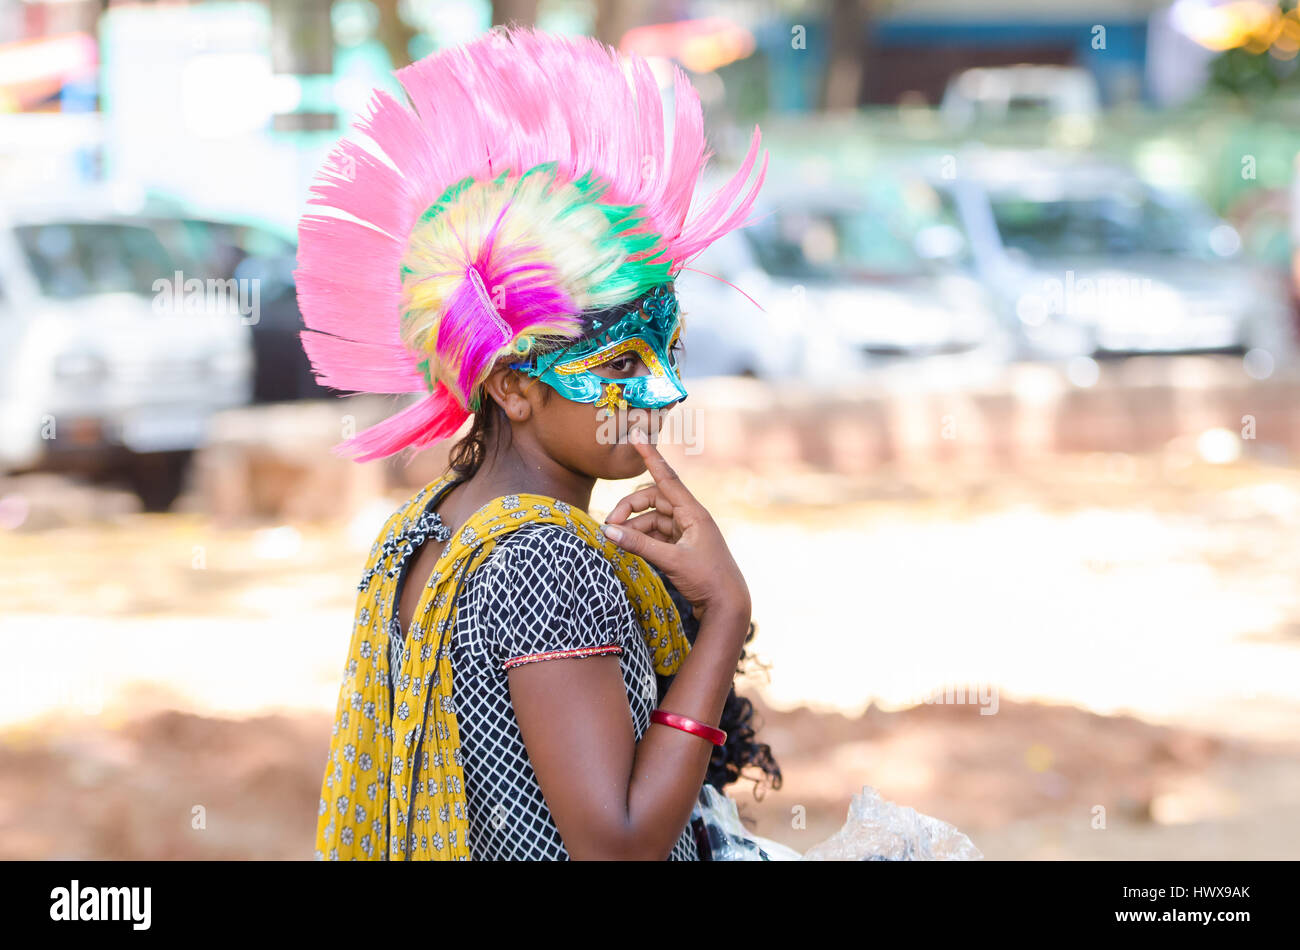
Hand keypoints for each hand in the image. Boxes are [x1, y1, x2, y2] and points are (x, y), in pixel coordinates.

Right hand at [601, 429, 750, 620]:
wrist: (727, 607)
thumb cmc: (707, 580)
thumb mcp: (671, 561)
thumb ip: (639, 545)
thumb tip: (608, 531)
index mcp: (693, 512)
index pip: (666, 478)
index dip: (650, 456)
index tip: (636, 435)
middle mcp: (690, 518)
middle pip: (652, 500)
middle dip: (629, 509)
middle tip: (608, 526)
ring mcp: (685, 532)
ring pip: (651, 519)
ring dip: (632, 528)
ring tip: (615, 541)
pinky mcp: (681, 547)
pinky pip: (655, 535)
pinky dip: (640, 539)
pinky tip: (627, 548)